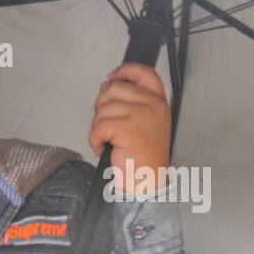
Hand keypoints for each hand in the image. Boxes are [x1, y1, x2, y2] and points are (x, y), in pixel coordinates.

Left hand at [88, 62, 170, 196]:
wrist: (148, 182)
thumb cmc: (145, 158)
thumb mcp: (145, 124)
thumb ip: (131, 102)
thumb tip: (107, 86)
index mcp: (159, 102)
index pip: (144, 73)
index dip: (125, 70)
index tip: (112, 76)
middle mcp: (153, 106)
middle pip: (114, 88)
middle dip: (102, 105)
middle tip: (106, 124)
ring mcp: (141, 115)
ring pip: (103, 108)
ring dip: (98, 126)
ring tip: (108, 140)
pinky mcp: (127, 128)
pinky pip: (98, 126)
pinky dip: (95, 139)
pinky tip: (103, 148)